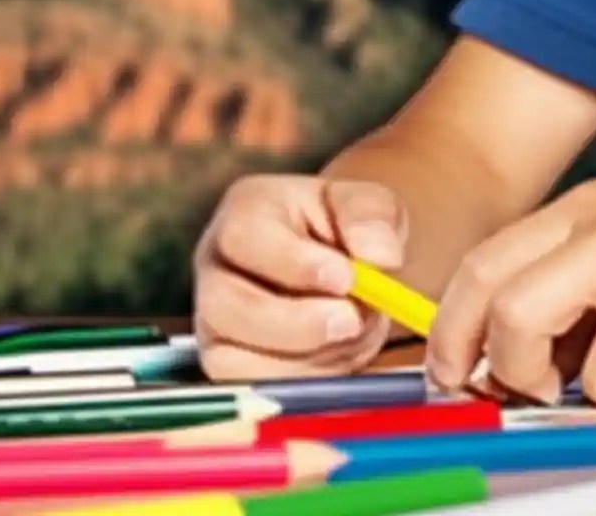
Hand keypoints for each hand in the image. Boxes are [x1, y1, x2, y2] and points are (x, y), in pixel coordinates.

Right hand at [194, 175, 407, 379]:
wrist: (342, 265)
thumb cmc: (346, 228)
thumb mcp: (368, 205)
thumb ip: (373, 220)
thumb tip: (380, 258)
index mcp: (245, 213)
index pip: (246, 238)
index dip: (296, 264)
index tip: (347, 278)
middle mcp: (215, 268)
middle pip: (227, 307)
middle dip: (298, 323)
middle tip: (351, 321)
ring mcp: (214, 322)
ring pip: (236, 360)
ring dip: (307, 358)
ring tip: (354, 331)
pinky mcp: (230, 365)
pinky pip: (257, 390)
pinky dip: (306, 382)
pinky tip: (338, 356)